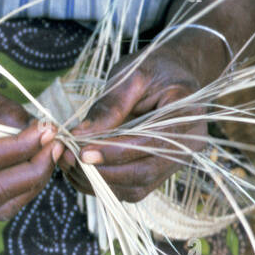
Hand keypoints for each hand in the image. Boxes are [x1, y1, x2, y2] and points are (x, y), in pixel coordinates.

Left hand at [59, 43, 207, 202]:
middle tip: (68, 159)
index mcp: (186, 115)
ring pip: (136, 187)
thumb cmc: (155, 67)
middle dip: (102, 171)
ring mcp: (175, 161)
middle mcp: (187, 145)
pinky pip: (132, 186)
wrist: (176, 71)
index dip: (115, 152)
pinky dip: (104, 183)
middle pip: (143, 172)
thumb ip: (109, 106)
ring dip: (99, 182)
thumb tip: (80, 135)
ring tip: (69, 164)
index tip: (81, 152)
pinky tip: (81, 169)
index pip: (151, 145)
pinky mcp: (160, 170)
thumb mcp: (132, 76)